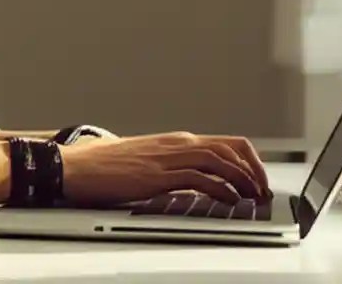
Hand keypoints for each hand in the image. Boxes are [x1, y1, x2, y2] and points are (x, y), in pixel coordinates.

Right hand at [58, 131, 269, 206]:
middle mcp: (177, 144)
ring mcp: (168, 159)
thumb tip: (196, 182)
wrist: (78, 166)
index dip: (248, 159)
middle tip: (263, 190)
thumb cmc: (107, 167)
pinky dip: (221, 189)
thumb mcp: (148, 162)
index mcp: (176, 141)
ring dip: (242, 179)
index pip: (225, 143)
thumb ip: (173, 167)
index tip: (257, 178)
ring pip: (219, 160)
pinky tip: (230, 200)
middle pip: (229, 148)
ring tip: (253, 196)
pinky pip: (199, 179)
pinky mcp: (158, 176)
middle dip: (252, 169)